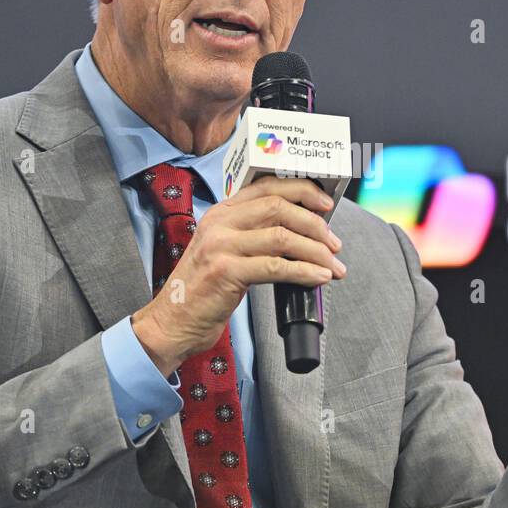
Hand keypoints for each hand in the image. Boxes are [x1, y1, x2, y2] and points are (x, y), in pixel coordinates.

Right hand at [132, 175, 345, 374]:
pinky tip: (318, 277)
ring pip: (282, 237)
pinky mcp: (226, 272)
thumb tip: (302, 231)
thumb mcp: (224, 250)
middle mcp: (220, 223)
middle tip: (334, 243)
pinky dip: (304, 271)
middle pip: (280, 207)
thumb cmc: (203, 289)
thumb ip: (253, 234)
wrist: (173, 321)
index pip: (268, 186)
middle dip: (315, 224)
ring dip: (316, 251)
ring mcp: (221, 246)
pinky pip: (276, 267)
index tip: (326, 204)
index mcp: (221, 212)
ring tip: (333, 265)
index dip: (303, 190)